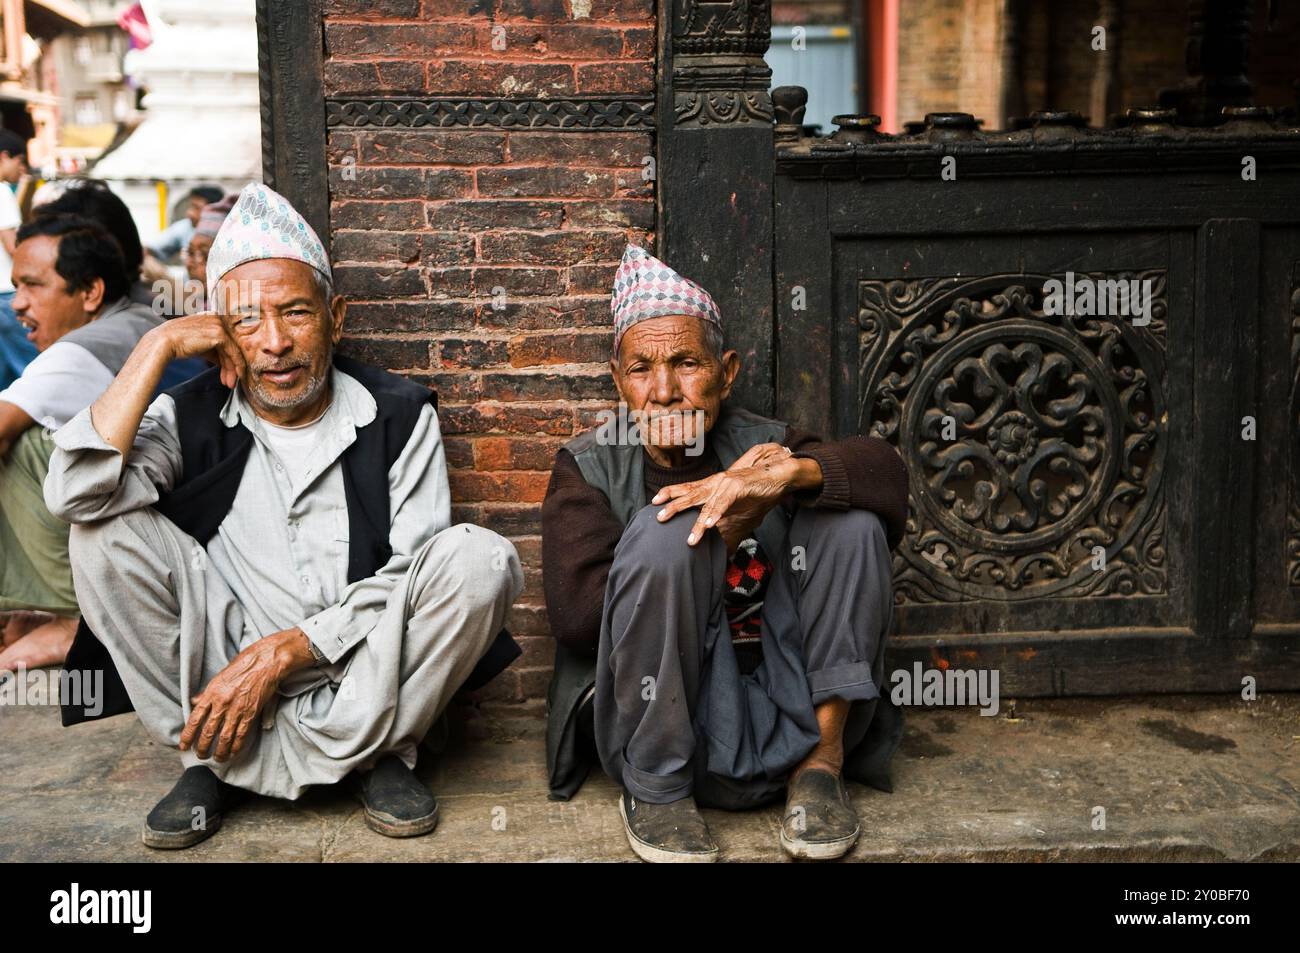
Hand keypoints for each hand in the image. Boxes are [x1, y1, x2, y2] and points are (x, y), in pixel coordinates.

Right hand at [156, 312, 244, 388]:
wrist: (164, 342)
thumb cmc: (179, 343)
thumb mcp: (201, 346)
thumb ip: (215, 351)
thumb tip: (227, 363)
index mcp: (214, 317)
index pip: (228, 340)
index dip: (230, 358)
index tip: (231, 372)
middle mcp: (219, 318)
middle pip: (232, 346)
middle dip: (232, 366)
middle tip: (232, 381)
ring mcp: (220, 325)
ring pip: (234, 351)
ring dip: (233, 370)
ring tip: (230, 383)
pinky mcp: (219, 334)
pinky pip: (233, 353)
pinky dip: (235, 367)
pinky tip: (232, 378)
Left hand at [179, 628, 314, 761]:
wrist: (266, 661)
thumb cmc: (243, 665)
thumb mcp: (219, 676)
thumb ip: (207, 692)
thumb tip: (195, 702)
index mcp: (212, 693)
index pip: (194, 720)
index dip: (187, 736)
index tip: (183, 746)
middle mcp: (222, 703)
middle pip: (208, 732)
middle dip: (202, 748)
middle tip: (200, 755)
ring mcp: (237, 709)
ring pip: (224, 737)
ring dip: (219, 752)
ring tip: (216, 759)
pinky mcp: (251, 713)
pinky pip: (241, 735)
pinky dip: (236, 746)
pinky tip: (232, 752)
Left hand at [652, 444, 801, 554]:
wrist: (778, 475)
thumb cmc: (757, 490)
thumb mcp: (737, 505)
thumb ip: (725, 518)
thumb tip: (719, 537)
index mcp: (713, 485)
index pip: (688, 488)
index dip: (670, 493)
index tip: (654, 502)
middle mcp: (716, 482)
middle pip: (690, 495)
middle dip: (674, 507)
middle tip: (659, 517)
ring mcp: (726, 483)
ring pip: (707, 504)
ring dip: (698, 523)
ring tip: (691, 538)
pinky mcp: (738, 486)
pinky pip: (725, 502)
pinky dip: (717, 514)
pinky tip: (710, 525)